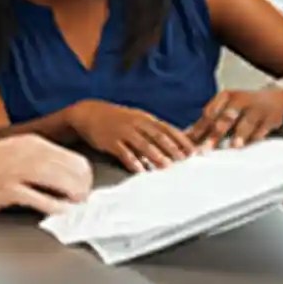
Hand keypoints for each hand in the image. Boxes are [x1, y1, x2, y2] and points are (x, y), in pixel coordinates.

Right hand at [0, 134, 92, 214]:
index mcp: (31, 143)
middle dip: (83, 186)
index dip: (84, 175)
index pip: (72, 157)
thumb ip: (35, 161)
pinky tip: (58, 212)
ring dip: (72, 195)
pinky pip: (39, 198)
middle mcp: (27, 153)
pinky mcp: (6, 189)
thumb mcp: (11, 153)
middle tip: (84, 199)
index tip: (85, 187)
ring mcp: (17, 170)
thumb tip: (58, 175)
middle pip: (71, 168)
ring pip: (59, 180)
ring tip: (75, 205)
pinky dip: (53, 207)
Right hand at [67, 99, 196, 172]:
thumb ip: (153, 130)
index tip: (192, 150)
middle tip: (184, 160)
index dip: (181, 139)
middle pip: (157, 136)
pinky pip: (123, 152)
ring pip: (142, 144)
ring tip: (165, 166)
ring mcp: (123, 131)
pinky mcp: (110, 141)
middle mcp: (136, 123)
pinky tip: (139, 170)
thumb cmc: (117, 119)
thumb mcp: (136, 119)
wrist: (89, 113)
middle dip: (172, 148)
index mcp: (145, 118)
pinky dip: (132, 161)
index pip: (167, 128)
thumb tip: (173, 144)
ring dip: (155, 155)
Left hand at [186, 86, 282, 149]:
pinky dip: (255, 140)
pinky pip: (262, 130)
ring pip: (245, 123)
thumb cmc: (243, 106)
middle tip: (205, 150)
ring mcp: (256, 109)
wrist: (276, 97)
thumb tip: (184, 137)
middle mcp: (239, 100)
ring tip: (234, 147)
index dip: (198, 130)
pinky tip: (249, 149)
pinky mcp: (270, 118)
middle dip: (214, 135)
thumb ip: (206, 123)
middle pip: (224, 119)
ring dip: (239, 135)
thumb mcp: (224, 109)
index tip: (190, 145)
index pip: (209, 114)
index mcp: (225, 97)